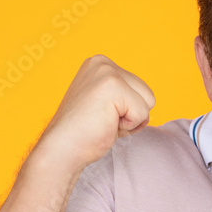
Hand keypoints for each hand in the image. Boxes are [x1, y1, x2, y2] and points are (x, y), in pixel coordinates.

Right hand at [34, 54, 155, 171]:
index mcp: (101, 64)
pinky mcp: (113, 86)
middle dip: (132, 114)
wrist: (62, 149)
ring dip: (132, 120)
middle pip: (148, 93)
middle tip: (104, 120)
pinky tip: (106, 124)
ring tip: (105, 121)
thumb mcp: (107, 105)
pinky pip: (143, 113)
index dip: (128, 110)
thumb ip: (125, 96)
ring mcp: (107, 72)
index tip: (103, 115)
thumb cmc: (84, 133)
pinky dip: (129, 127)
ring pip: (149, 101)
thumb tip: (148, 100)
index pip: (140, 89)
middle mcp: (103, 63)